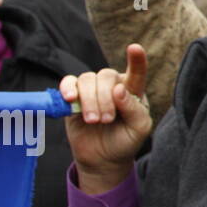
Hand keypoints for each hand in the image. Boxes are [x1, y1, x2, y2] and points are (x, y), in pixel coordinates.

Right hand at [59, 44, 151, 194]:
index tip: (135, 48)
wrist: (103, 159)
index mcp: (133, 90)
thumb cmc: (126, 140)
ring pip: (88, 79)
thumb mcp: (139, 128)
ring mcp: (92, 90)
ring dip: (89, 99)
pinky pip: (68, 82)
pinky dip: (68, 88)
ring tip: (93, 120)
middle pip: (106, 76)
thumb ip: (133, 109)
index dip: (136, 60)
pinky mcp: (73, 98)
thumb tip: (119, 90)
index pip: (137, 71)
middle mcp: (113, 85)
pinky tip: (71, 99)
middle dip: (104, 98)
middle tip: (106, 120)